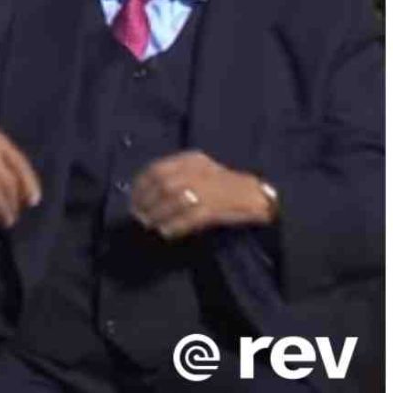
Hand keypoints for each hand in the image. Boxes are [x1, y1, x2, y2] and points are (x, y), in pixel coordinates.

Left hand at [130, 150, 274, 238]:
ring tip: (150, 226)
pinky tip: (167, 232)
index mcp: (191, 159)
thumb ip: (174, 179)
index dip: (140, 186)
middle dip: (147, 202)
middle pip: (163, 184)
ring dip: (158, 215)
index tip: (133, 200)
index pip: (156, 169)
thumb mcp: (198, 173)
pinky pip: (192, 216)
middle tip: (138, 217)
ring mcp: (210, 187)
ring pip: (175, 199)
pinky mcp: (219, 206)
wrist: (259, 196)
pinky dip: (176, 225)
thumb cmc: (224, 187)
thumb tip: (143, 198)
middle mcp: (199, 170)